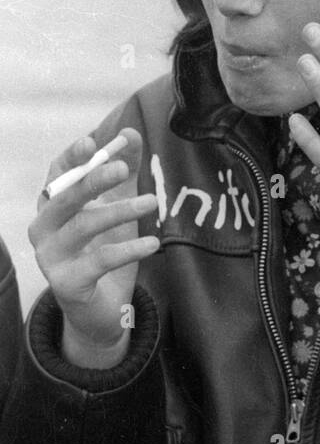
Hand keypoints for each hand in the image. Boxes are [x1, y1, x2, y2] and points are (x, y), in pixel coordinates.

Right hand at [29, 129, 159, 366]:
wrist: (101, 309)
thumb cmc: (103, 250)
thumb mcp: (116, 206)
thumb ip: (123, 171)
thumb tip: (131, 133)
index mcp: (53, 205)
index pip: (58, 174)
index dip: (75, 157)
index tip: (94, 143)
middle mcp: (44, 228)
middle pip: (65, 197)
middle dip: (93, 179)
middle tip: (123, 168)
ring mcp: (50, 257)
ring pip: (82, 227)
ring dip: (119, 211)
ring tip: (151, 202)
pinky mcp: (66, 283)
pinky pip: (98, 261)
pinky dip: (127, 249)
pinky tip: (152, 244)